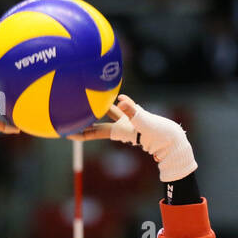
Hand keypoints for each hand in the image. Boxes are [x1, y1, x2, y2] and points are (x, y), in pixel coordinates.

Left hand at [68, 94, 196, 181]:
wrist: (175, 143)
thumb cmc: (161, 137)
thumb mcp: (146, 123)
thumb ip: (133, 111)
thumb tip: (121, 100)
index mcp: (119, 131)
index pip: (93, 132)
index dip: (78, 131)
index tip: (62, 130)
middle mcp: (121, 128)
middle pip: (96, 123)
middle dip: (81, 120)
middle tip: (67, 114)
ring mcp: (129, 123)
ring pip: (109, 114)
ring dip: (97, 108)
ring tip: (85, 100)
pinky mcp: (138, 118)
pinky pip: (125, 108)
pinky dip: (119, 102)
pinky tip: (116, 94)